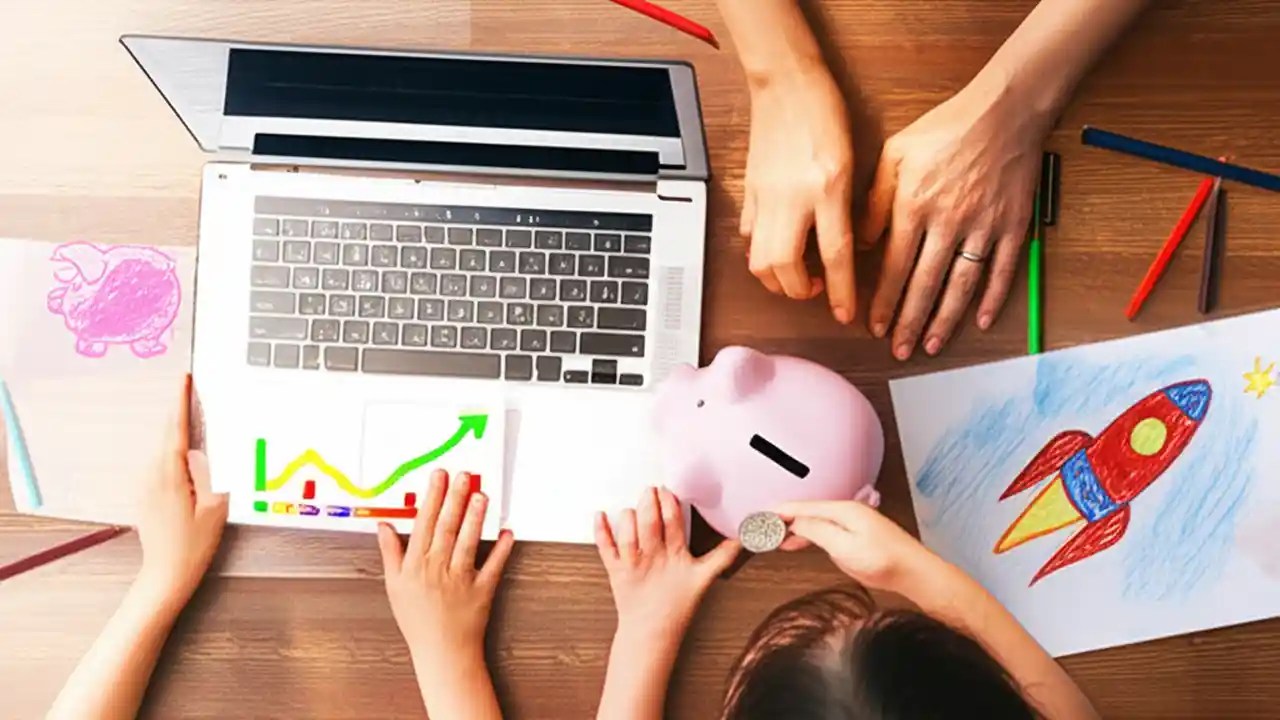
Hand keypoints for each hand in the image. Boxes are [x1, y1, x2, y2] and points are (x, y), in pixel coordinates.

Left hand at [135, 378, 227, 607]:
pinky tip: (192, 461)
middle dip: (182, 413)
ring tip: (201, 427)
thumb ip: (211, 472)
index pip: (174, 429)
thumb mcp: (215, 507)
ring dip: (182, 437)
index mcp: (169, 476)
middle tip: (197, 393)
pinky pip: (163, 464)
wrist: (166, 573)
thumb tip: (202, 448)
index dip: (180, 401)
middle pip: (168, 436)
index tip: (184, 379)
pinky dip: (177, 455)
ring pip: (167, 450)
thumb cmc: (193, 545)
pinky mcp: (146, 493)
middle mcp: (151, 476)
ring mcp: (145, 484)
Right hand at [378, 470, 514, 663]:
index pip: (424, 523)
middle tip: (463, 476)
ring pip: (468, 542)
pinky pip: (493, 566)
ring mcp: (461, 579)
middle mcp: (438, 568)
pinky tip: (506, 532)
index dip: (432, 497)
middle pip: (447, 527)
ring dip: (475, 517)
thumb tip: (383, 526)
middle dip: (455, 498)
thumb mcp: (394, 585)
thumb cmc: (417, 619)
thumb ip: (390, 552)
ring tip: (481, 495)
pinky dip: (502, 550)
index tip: (438, 477)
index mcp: (416, 565)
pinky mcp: (482, 590)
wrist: (441, 651)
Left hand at [595, 487, 739, 638]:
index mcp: (674, 556)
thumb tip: (739, 541)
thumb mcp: (704, 579)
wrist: (652, 632)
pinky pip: (605, 548)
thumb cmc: (676, 606)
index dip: (670, 504)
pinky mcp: (615, 570)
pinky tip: (599, 515)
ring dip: (628, 516)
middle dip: (648, 502)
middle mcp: (652, 557)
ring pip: (627, 533)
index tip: (668, 491)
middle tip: (650, 489)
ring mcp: (632, 564)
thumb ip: (722, 557)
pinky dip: (600, 531)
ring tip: (633, 506)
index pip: (673, 523)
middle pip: (649, 524)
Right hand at [741, 68, 857, 322]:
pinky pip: (749, 237)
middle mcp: (793, 199)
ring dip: (776, 279)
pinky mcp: (749, 192)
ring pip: (759, 260)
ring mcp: (765, 197)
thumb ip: (849, 207)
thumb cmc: (826, 114)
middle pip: (784, 269)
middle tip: (815, 289)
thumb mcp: (852, 161)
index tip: (844, 314)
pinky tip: (776, 248)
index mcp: (827, 189)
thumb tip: (849, 247)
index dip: (839, 292)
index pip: (835, 255)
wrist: (787, 84)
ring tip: (796, 274)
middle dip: (799, 291)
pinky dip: (761, 253)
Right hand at [776, 500, 939, 593]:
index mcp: (843, 510)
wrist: (914, 573)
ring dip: (795, 528)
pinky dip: (808, 534)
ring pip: (815, 521)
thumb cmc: (886, 561)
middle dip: (784, 519)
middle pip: (808, 511)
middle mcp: (848, 512)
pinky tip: (800, 542)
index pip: (803, 506)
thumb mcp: (844, 547)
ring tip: (776, 537)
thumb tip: (795, 522)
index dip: (780, 511)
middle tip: (763, 528)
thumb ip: (817, 531)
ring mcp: (853, 523)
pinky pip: (824, 529)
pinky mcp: (856, 535)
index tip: (761, 515)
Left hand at [862, 82, 1043, 358]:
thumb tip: (863, 242)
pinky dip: (994, 299)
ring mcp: (985, 226)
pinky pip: (1004, 271)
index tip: (875, 326)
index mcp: (916, 206)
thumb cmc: (946, 127)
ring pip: (962, 285)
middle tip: (899, 350)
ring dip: (946, 320)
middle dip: (910, 322)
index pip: (895, 267)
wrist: (1004, 109)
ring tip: (933, 345)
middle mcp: (949, 222)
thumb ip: (875, 199)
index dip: (885, 301)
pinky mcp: (1014, 225)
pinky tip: (982, 321)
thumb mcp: (895, 153)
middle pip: (926, 284)